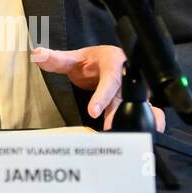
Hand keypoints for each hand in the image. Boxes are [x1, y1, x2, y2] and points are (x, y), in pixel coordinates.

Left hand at [30, 45, 164, 132]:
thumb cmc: (94, 61)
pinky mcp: (140, 101)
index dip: (102, 97)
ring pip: (139, 106)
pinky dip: (153, 121)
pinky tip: (148, 135)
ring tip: (126, 139)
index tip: (93, 112)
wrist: (112, 60)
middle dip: (118, 115)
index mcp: (113, 64)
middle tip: (109, 131)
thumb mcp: (75, 58)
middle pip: (124, 98)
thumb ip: (57, 59)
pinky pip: (148, 111)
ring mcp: (136, 91)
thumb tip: (38, 53)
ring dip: (134, 121)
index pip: (109, 81)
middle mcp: (127, 78)